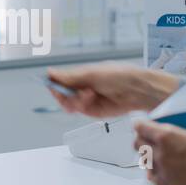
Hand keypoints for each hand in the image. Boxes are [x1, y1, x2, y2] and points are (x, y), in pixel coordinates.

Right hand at [45, 63, 179, 117]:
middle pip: (61, 94)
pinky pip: (78, 110)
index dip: (53, 82)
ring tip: (86, 94)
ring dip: (73, 100)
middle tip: (68, 92)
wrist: (136, 90)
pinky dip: (80, 105)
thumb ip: (69, 77)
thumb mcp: (91, 73)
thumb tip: (50, 73)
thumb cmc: (119, 75)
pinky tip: (89, 99)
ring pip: (68, 103)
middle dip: (63, 93)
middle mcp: (82, 87)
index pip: (60, 79)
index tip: (49, 83)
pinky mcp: (92, 111)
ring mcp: (87, 100)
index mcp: (81, 75)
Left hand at [132, 112, 185, 184]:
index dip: (141, 124)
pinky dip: (154, 173)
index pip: (141, 128)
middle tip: (150, 137)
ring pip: (144, 161)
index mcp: (168, 136)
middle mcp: (161, 153)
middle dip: (142, 139)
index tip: (144, 124)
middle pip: (138, 144)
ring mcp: (164, 171)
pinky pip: (153, 178)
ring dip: (147, 156)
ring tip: (155, 153)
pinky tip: (159, 170)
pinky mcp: (170, 184)